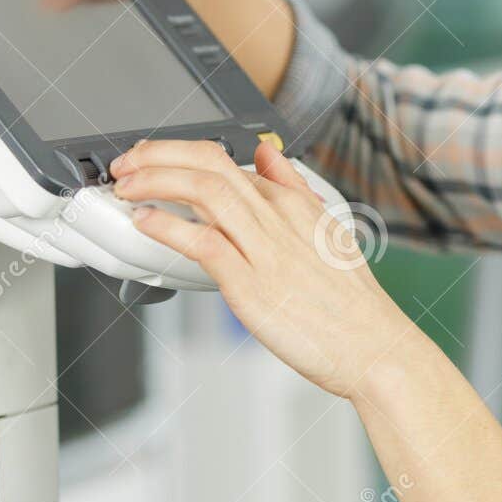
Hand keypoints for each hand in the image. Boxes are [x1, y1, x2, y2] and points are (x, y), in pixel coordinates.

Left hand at [110, 139, 421, 398]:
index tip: (152, 161)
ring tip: (127, 187)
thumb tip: (266, 155)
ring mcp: (266, 249)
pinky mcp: (253, 285)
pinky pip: (204, 242)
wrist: (374, 347)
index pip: (227, 159)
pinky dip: (168, 226)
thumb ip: (293, 189)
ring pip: (205, 191)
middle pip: (210, 162)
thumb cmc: (350, 302)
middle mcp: (279, 217)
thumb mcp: (327, 229)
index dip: (179, 155)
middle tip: (127, 163)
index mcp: (294, 203)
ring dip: (156, 181)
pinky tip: (145, 222)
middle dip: (159, 154)